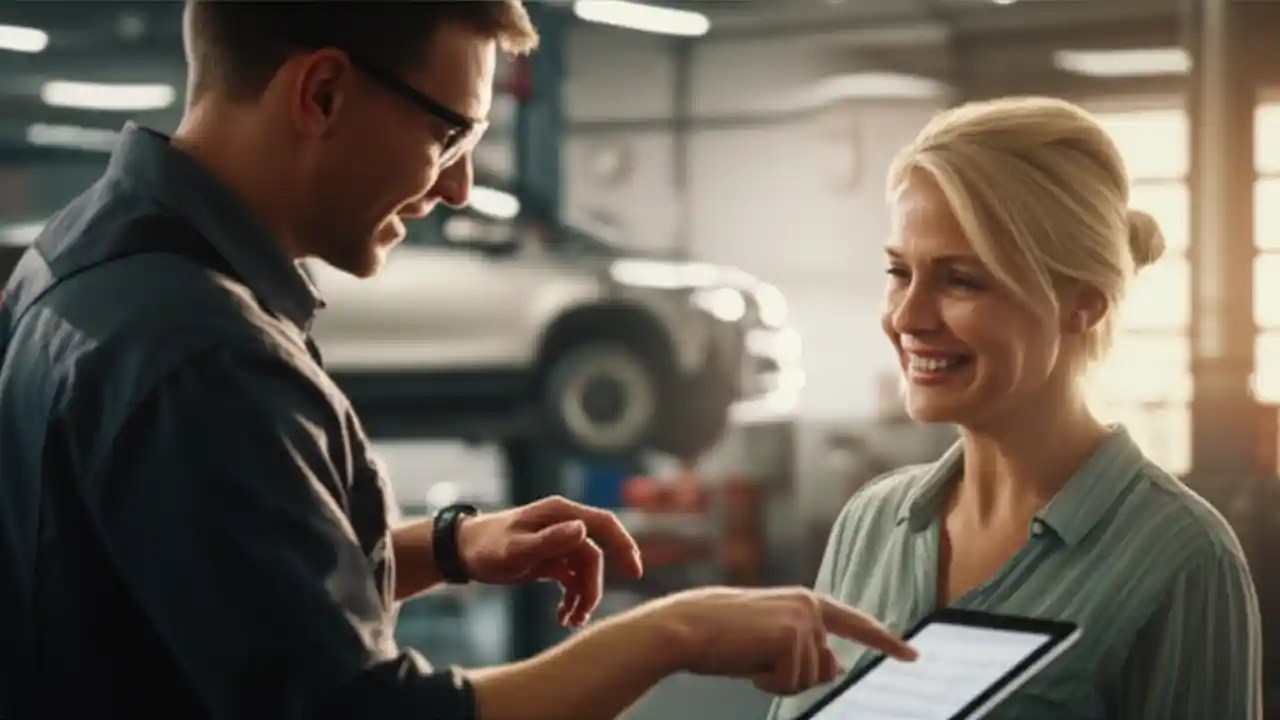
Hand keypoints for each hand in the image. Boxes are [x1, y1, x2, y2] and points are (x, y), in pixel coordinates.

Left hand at [457, 496, 643, 627]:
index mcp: (561, 514)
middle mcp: (564, 525)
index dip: (624, 545)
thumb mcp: (515, 549)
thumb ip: (549, 541)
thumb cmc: (485, 547)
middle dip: (592, 588)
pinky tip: (563, 616)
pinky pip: (572, 579)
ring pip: (585, 572)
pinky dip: (572, 598)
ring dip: (583, 598)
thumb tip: (583, 530)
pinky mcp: (551, 559)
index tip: (635, 572)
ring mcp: (558, 542)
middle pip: (594, 558)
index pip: (604, 525)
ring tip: (571, 622)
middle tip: (581, 617)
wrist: (461, 552)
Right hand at [637, 586, 916, 694]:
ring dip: (777, 680)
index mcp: (804, 602)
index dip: (885, 641)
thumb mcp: (769, 646)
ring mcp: (803, 618)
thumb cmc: (721, 637)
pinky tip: (747, 661)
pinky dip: (768, 682)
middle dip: (792, 677)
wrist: (687, 627)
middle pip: (825, 668)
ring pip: (809, 678)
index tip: (913, 654)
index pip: (854, 624)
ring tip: (747, 656)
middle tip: (754, 660)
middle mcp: (809, 605)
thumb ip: (805, 651)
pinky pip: (792, 681)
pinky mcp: (792, 634)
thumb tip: (837, 668)